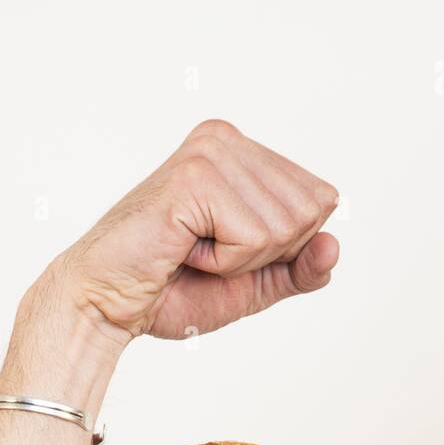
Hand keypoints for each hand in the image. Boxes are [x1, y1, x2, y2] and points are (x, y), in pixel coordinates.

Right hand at [51, 119, 338, 341]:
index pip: (321, 201)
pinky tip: (184, 250)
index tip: (225, 250)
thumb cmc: (171, 290)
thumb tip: (335, 245)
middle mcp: (228, 139)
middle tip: (207, 255)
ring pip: (284, 226)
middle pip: (310, 212)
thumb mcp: (254, 283)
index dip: (284, 248)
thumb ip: (300, 268)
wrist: (108, 306)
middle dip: (265, 254)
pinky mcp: (195, 177)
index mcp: (244, 151)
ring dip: (240, 261)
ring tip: (192, 251)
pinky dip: (223, 263)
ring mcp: (211, 152)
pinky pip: (253, 238)